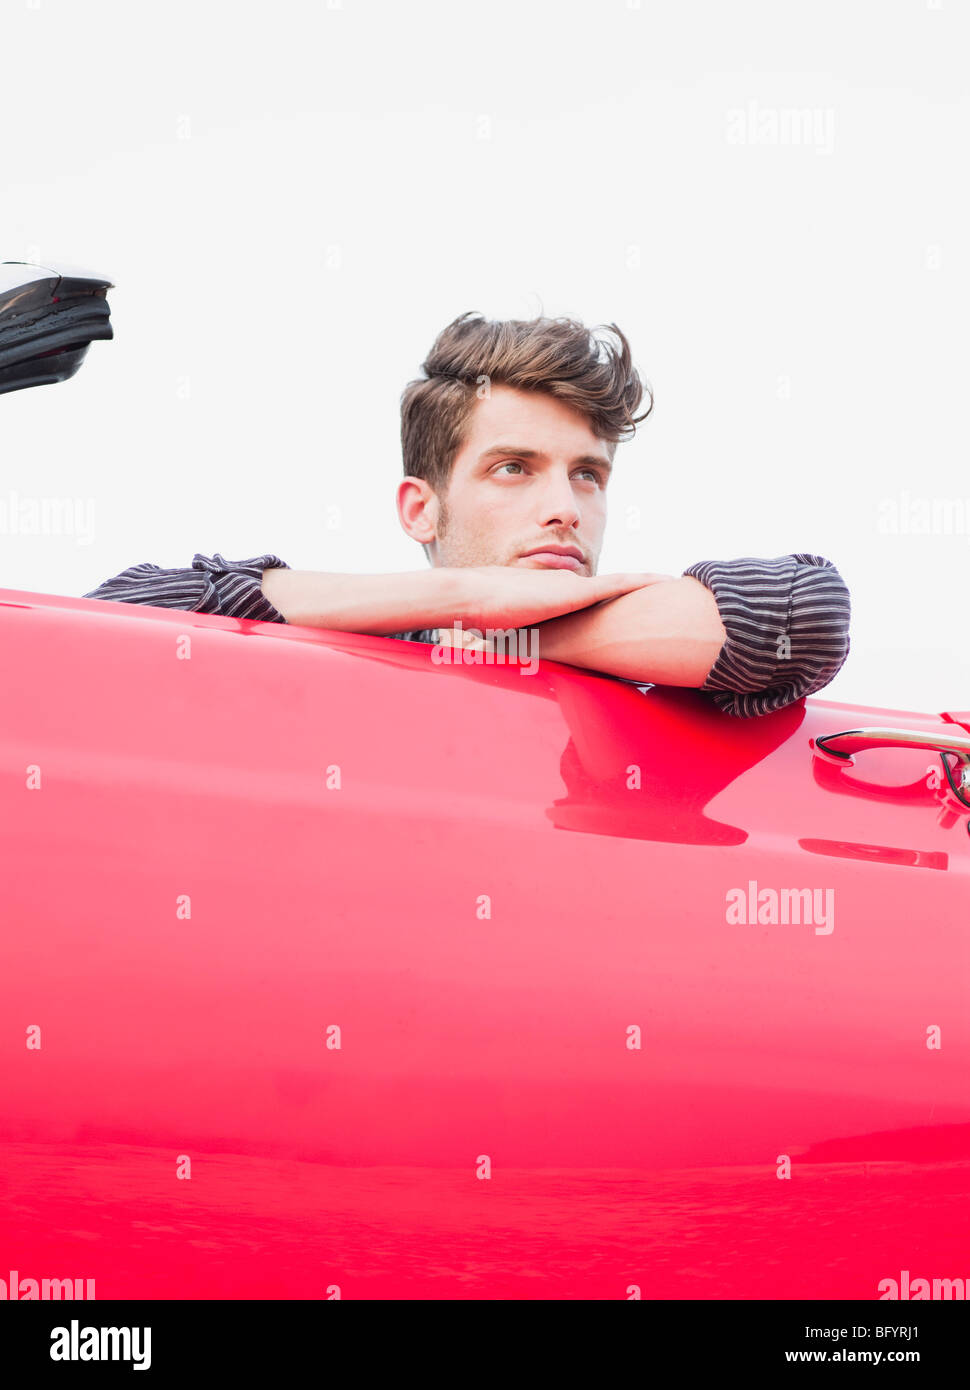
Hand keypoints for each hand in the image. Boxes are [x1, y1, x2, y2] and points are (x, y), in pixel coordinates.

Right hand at [446, 565, 673, 631]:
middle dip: (643, 591)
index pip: (595, 599)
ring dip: (650, 585)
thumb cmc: (483, 619)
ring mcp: (576, 588)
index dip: (618, 600)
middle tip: (670, 592)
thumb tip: (506, 661)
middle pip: (616, 591)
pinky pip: (620, 585)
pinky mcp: (578, 592)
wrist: (474, 599)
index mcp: (558, 597)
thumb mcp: (510, 634)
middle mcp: (571, 587)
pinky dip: (643, 582)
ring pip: (624, 585)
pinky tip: (665, 581)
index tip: (638, 603)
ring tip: (677, 584)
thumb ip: (522, 643)